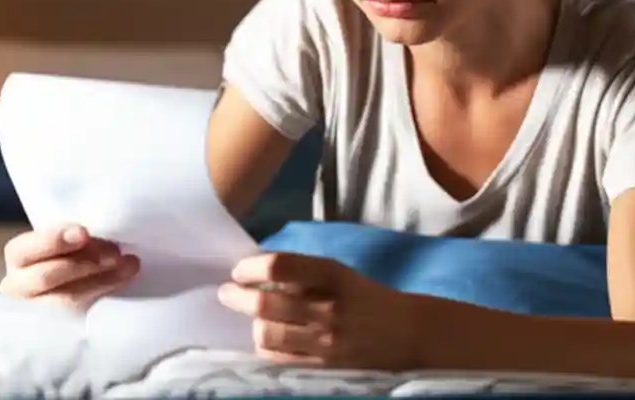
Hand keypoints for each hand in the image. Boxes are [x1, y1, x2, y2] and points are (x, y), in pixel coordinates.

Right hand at [0, 224, 139, 311]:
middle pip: (45, 277)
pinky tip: (123, 283)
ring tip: (128, 266)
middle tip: (115, 252)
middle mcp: (19, 287)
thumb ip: (72, 239)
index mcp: (18, 258)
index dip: (53, 240)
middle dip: (84, 262)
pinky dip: (105, 297)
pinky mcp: (58, 332)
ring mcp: (36, 313)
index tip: (84, 232)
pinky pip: (80, 320)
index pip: (24, 249)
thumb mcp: (62, 244)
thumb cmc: (66, 259)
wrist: (65, 298)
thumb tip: (98, 232)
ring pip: (66, 300)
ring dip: (101, 280)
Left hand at [217, 252, 417, 370]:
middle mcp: (328, 308)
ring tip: (254, 318)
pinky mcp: (323, 367)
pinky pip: (278, 359)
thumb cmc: (363, 297)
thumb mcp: (337, 272)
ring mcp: (325, 342)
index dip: (249, 268)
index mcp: (332, 275)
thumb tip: (253, 269)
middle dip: (236, 297)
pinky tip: (268, 339)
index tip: (239, 271)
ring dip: (253, 324)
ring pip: (266, 334)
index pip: (279, 267)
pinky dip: (265, 348)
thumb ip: (300, 271)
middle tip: (227, 293)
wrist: (407, 333)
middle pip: (264, 304)